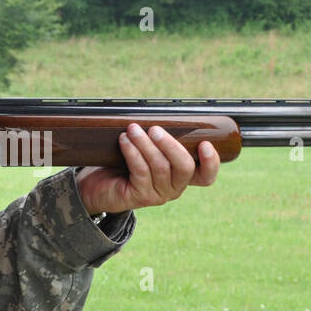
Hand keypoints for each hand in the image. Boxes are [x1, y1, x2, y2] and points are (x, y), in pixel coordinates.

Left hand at [76, 123, 218, 214]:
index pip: (206, 176)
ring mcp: (159, 195)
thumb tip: (162, 114)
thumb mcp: (147, 149)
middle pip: (184, 167)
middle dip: (170, 144)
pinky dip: (133, 152)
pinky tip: (125, 141)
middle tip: (154, 129)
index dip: (211, 162)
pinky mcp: (141, 197)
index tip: (205, 143)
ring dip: (145, 144)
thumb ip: (159, 138)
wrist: (99, 186)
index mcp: (182, 176)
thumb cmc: (125, 163)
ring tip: (133, 129)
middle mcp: (175, 188)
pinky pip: (141, 171)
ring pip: (160, 166)